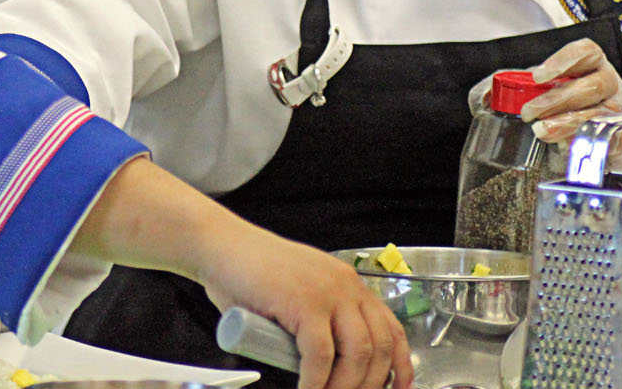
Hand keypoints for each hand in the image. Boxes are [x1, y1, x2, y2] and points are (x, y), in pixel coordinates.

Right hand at [198, 226, 412, 388]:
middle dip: (369, 384)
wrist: (220, 247)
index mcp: (348, 283)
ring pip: (357, 353)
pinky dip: (317, 382)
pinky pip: (321, 355)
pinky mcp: (303, 302)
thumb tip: (329, 367)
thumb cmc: (251, 274)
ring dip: (345, 386)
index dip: (401, 365)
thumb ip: (318, 319)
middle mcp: (345, 285)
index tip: (399, 388)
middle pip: (379, 346)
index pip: (390, 328)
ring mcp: (326, 292)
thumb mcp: (299, 294)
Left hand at [520, 39, 621, 167]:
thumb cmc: (570, 106)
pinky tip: (564, 145)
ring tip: (541, 131)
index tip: (538, 76)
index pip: (586, 52)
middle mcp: (609, 83)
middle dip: (556, 99)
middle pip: (592, 85)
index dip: (563, 61)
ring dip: (567, 122)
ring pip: (600, 112)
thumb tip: (486, 96)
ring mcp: (619, 110)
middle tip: (528, 112)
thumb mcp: (544, 91)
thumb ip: (515, 89)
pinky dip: (584, 140)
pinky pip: (608, 137)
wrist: (607, 137)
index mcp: (591, 64)